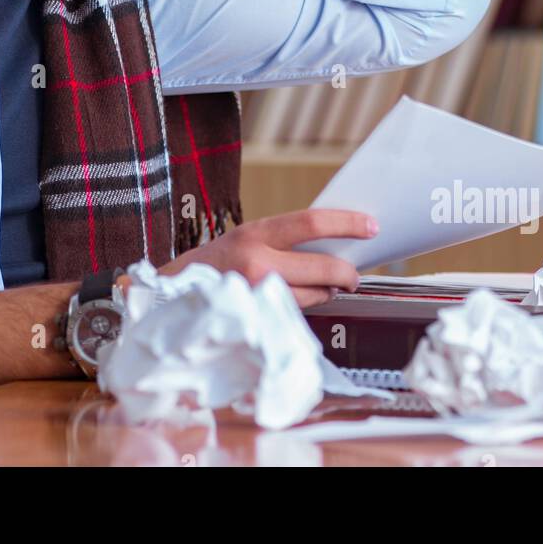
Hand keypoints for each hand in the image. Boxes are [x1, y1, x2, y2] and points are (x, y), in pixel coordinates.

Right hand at [156, 209, 377, 308]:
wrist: (171, 296)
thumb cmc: (214, 265)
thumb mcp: (244, 240)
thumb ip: (282, 241)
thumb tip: (333, 244)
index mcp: (255, 233)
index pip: (311, 222)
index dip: (347, 223)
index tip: (371, 226)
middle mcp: (257, 262)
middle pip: (324, 266)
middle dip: (347, 273)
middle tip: (353, 276)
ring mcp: (258, 295)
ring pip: (315, 296)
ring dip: (327, 294)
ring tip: (324, 289)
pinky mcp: (259, 321)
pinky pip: (297, 315)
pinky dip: (306, 309)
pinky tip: (298, 302)